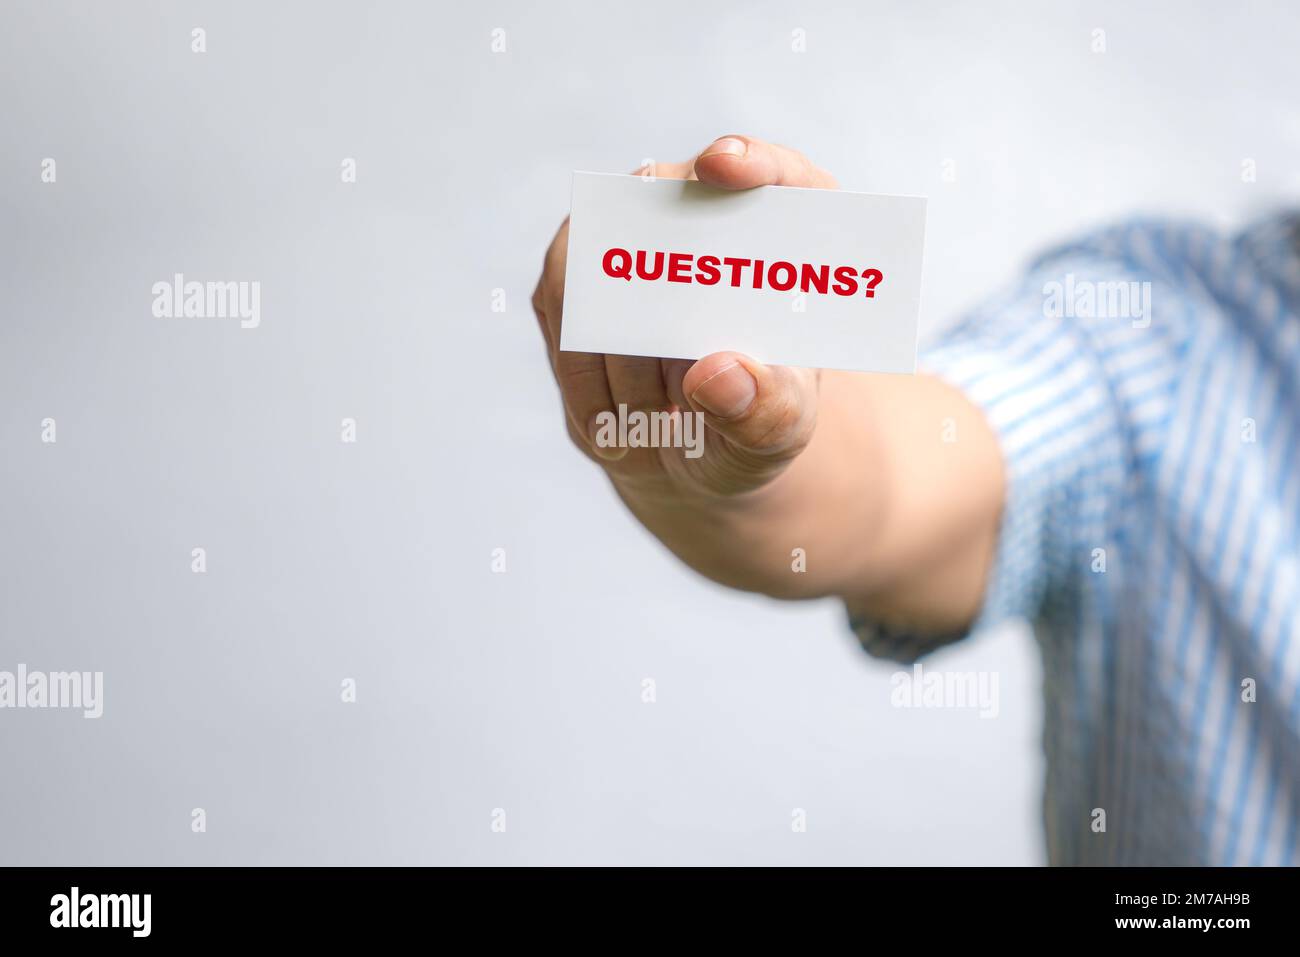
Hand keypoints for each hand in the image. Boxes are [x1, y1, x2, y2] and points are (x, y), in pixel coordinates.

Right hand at [531, 134, 838, 499]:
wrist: (698, 444)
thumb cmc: (758, 418)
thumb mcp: (782, 429)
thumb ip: (768, 409)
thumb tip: (716, 373)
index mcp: (787, 235)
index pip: (778, 173)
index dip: (748, 160)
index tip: (720, 168)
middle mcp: (706, 214)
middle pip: (669, 216)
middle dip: (666, 318)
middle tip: (679, 404)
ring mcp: (633, 235)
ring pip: (602, 269)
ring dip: (623, 364)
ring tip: (657, 424)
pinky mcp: (577, 271)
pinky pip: (564, 312)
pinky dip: (585, 381)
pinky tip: (615, 428)